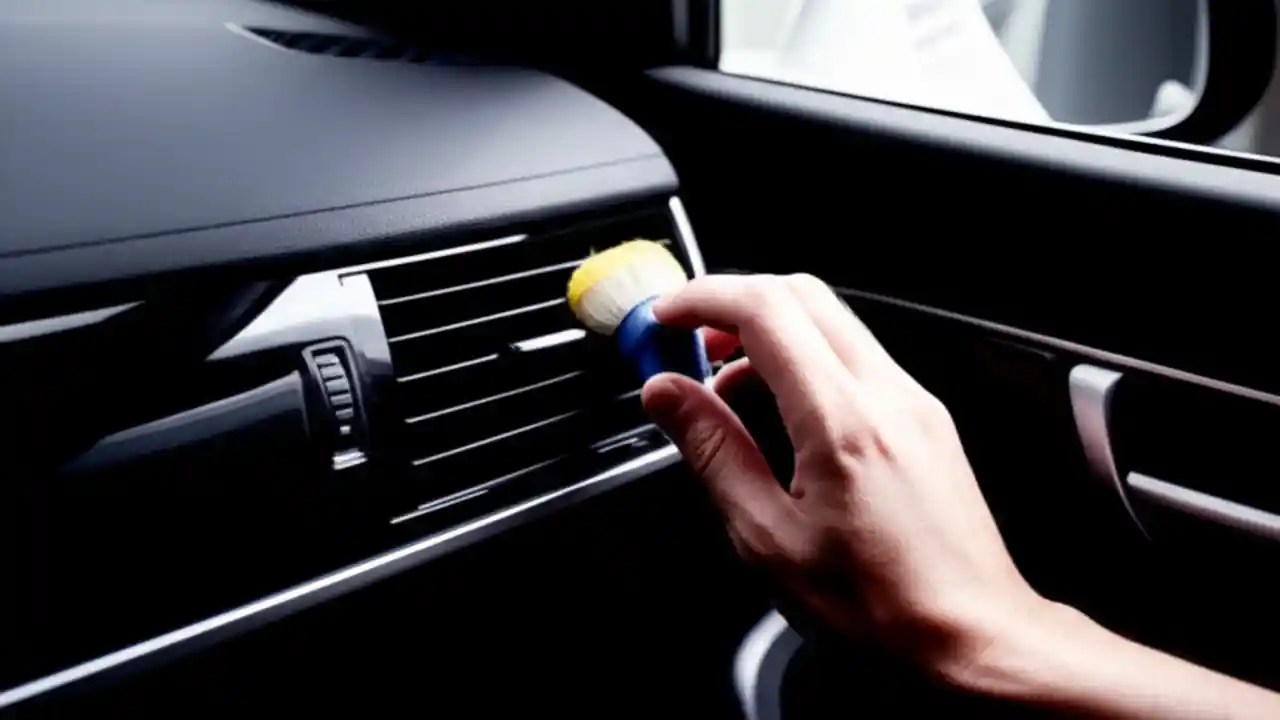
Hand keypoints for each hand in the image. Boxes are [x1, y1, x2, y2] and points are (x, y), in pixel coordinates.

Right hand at [641, 274, 1043, 680]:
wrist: (971, 634)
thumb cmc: (879, 604)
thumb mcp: (769, 537)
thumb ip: (714, 451)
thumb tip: (668, 393)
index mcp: (843, 421)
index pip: (765, 310)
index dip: (702, 299)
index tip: (664, 317)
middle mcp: (887, 394)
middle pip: (801, 294)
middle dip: (732, 302)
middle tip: (686, 344)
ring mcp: (913, 400)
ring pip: (831, 322)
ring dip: (768, 332)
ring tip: (724, 390)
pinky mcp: (924, 417)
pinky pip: (855, 358)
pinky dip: (804, 360)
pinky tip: (778, 412)